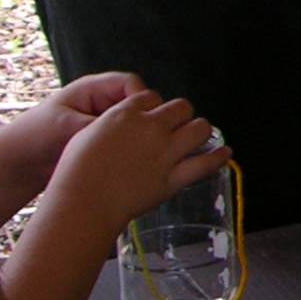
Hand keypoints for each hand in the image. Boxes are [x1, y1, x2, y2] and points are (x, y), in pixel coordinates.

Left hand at [0, 72, 145, 225]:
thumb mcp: (68, 126)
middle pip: (136, 104)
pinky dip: (129, 151)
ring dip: (135, 138)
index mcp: (92, 89)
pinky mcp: (103, 144)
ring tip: (134, 153)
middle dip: (140, 120)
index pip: (130, 84)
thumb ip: (99, 125)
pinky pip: (125, 144)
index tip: (141, 117)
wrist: (18, 164)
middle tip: (142, 139)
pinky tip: (128, 163)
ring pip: (133, 126)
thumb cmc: (35, 135)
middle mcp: (101, 104)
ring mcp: (103, 124)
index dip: (140, 98)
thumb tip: (131, 130)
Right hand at [41, 87, 226, 244]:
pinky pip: (205, 164)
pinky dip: (218, 157)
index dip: (154, 107)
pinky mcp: (173, 178)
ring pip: (199, 129)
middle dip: (180, 115)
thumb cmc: (76, 172)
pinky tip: (225, 153)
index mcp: (126, 113)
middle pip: (180, 107)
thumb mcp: (87, 134)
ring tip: (199, 135)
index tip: (153, 116)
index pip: (151, 97)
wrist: (83, 202)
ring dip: (200, 130)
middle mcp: (150, 127)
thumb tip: (120, 124)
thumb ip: (110, 124)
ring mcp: (164, 152)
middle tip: (178, 126)